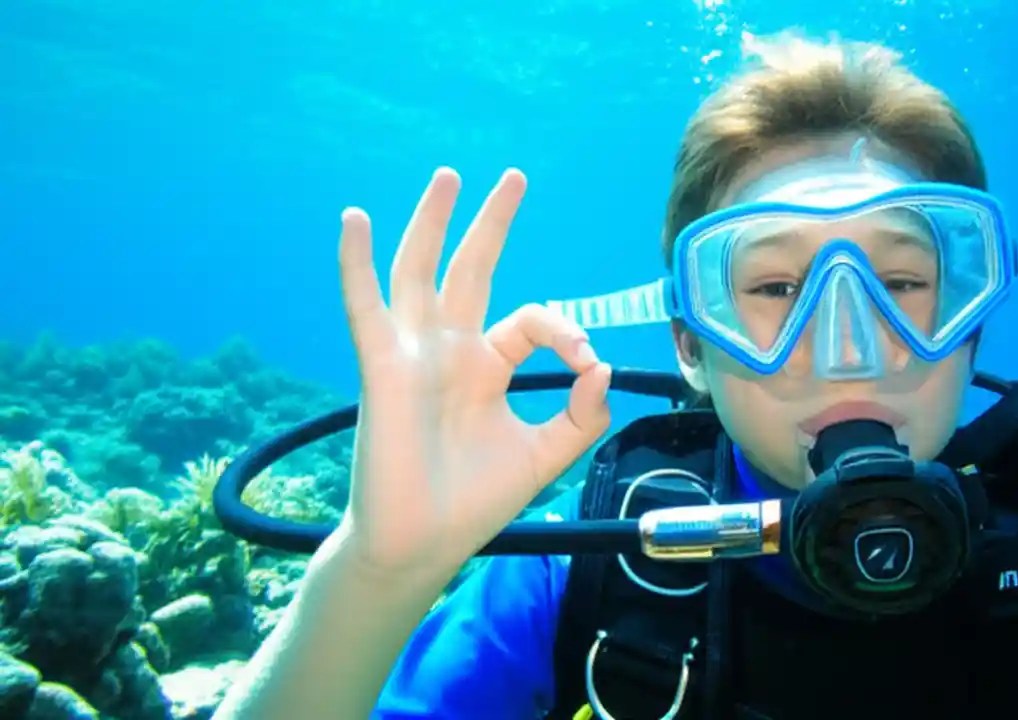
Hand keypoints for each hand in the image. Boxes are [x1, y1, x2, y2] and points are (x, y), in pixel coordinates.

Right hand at [332, 167, 611, 578]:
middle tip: (513, 177)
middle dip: (491, 224)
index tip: (586, 363)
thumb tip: (602, 366)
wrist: (422, 542)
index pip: (531, 321)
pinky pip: (364, 306)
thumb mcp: (546, 454)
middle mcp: (450, 350)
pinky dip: (355, 263)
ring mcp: (413, 353)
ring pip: (419, 272)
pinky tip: (353, 220)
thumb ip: (582, 414)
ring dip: (432, 223)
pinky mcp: (381, 366)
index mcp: (487, 366)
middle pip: (471, 271)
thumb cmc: (475, 502)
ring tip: (448, 176)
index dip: (565, 331)